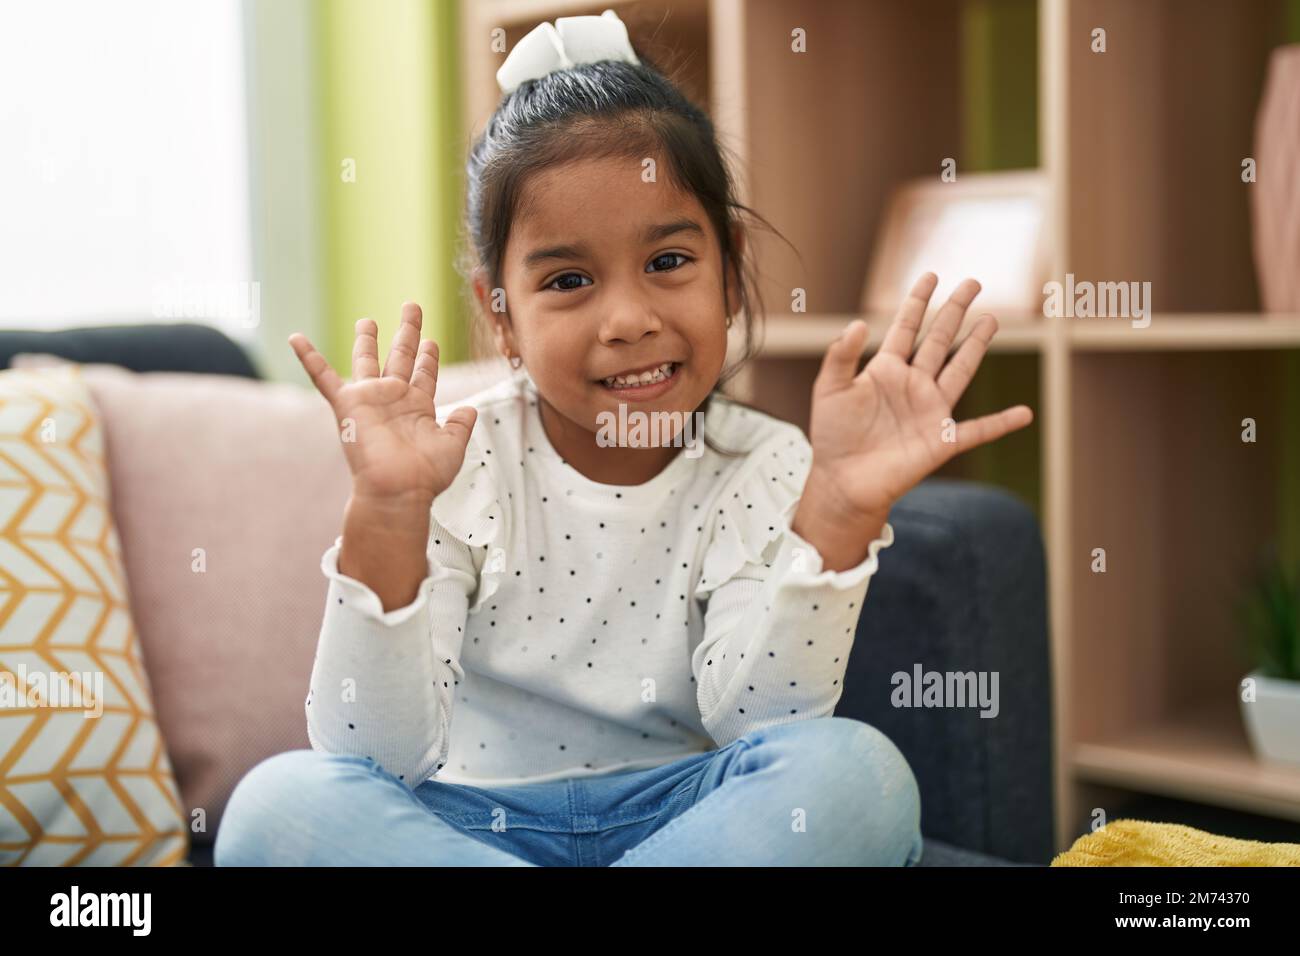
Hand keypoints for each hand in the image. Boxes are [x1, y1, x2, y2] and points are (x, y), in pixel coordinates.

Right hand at [288, 302, 477, 505]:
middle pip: (400, 356)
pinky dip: (308, 357)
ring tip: (367, 319)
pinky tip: (295, 337)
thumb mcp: (453, 446)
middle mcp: (393, 399)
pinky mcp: (347, 405)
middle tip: (412, 305)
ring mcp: (370, 399)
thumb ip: (462, 425)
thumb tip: (471, 408)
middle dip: (407, 331)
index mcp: (418, 407)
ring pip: (367, 360)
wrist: (399, 490)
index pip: (424, 373)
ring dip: (367, 339)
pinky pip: (322, 377)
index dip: (428, 357)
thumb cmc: (425, 475)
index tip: (431, 341)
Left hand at [806, 273, 1032, 526]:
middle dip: (954, 311)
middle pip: (939, 340)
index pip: (906, 328)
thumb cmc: (833, 437)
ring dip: (976, 346)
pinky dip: (1001, 423)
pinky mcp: (941, 440)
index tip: (931, 276)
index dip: (918, 303)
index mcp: (885, 371)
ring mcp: (930, 411)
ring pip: (960, 371)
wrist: (842, 481)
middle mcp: (913, 385)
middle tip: (973, 283)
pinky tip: (1024, 413)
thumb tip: (857, 322)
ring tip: (991, 320)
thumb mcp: (830, 390)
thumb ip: (840, 356)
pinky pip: (978, 431)